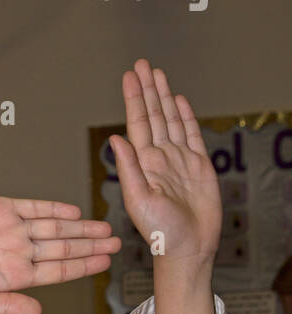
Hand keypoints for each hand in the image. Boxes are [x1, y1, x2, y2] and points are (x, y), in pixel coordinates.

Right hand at [0, 197, 119, 313]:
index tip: (105, 264)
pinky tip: (75, 212)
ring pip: (55, 227)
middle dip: (90, 246)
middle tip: (117, 242)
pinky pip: (34, 207)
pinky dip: (54, 208)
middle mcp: (18, 250)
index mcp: (15, 275)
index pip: (58, 271)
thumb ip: (8, 306)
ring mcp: (11, 229)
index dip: (83, 267)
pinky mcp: (1, 208)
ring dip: (80, 228)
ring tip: (104, 228)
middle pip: (63, 247)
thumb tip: (39, 312)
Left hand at [110, 59, 220, 265]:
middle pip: (154, 115)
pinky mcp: (198, 166)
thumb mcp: (138, 200)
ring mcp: (179, 160)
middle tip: (141, 64)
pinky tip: (178, 101)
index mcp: (144, 164)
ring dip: (164, 96)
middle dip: (147, 89)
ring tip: (157, 74)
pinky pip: (191, 135)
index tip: (129, 76)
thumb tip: (115, 139)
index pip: (138, 123)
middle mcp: (160, 158)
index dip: (134, 98)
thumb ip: (128, 168)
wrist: (188, 248)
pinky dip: (185, 116)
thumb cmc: (160, 232)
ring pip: (171, 120)